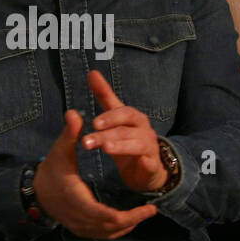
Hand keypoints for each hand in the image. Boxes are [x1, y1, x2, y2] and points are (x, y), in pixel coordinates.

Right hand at [34, 109, 158, 238]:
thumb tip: (73, 112)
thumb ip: (69, 134)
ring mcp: (79, 227)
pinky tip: (130, 220)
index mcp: (76, 198)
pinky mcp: (80, 230)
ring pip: (110, 233)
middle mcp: (79, 217)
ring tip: (145, 213)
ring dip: (128, 224)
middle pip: (113, 227)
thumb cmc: (51, 169)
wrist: (37, 192)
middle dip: (134, 219)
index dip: (130, 215)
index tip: (149, 207)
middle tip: (151, 210)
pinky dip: (118, 229)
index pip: (107, 215)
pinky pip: (104, 235)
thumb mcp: (60, 151)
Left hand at [81, 70, 165, 191]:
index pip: (124, 112)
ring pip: (136, 145)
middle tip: (86, 141)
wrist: (149, 168)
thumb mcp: (116, 117)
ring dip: (119, 146)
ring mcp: (150, 147)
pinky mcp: (153, 165)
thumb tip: (92, 72)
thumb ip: (105, 96)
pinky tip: (137, 163)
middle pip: (126, 129)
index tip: (93, 122)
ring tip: (104, 149)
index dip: (110, 117)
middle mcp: (144, 130)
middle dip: (107, 134)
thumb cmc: (130, 138)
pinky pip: (150, 162)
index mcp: (134, 118)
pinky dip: (144, 161)